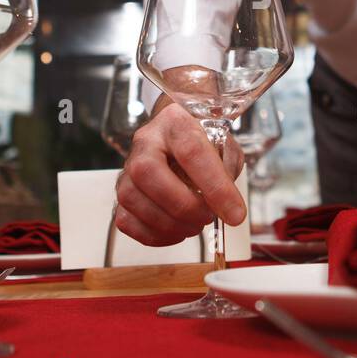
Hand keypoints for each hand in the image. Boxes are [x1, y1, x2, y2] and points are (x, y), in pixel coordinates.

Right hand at [113, 102, 245, 246]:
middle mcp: (146, 141)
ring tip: (194, 224)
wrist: (177, 136)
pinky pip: (126, 220)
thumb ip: (227, 172)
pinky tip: (175, 231)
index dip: (215, 187)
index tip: (235, 213)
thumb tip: (229, 208)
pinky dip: (153, 235)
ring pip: (132, 199)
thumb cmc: (201, 141)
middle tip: (208, 217)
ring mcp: (127, 167)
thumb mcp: (224, 146)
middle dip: (184, 206)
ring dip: (169, 224)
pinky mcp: (120, 192)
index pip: (192, 151)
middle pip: (149, 173)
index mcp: (176, 122)